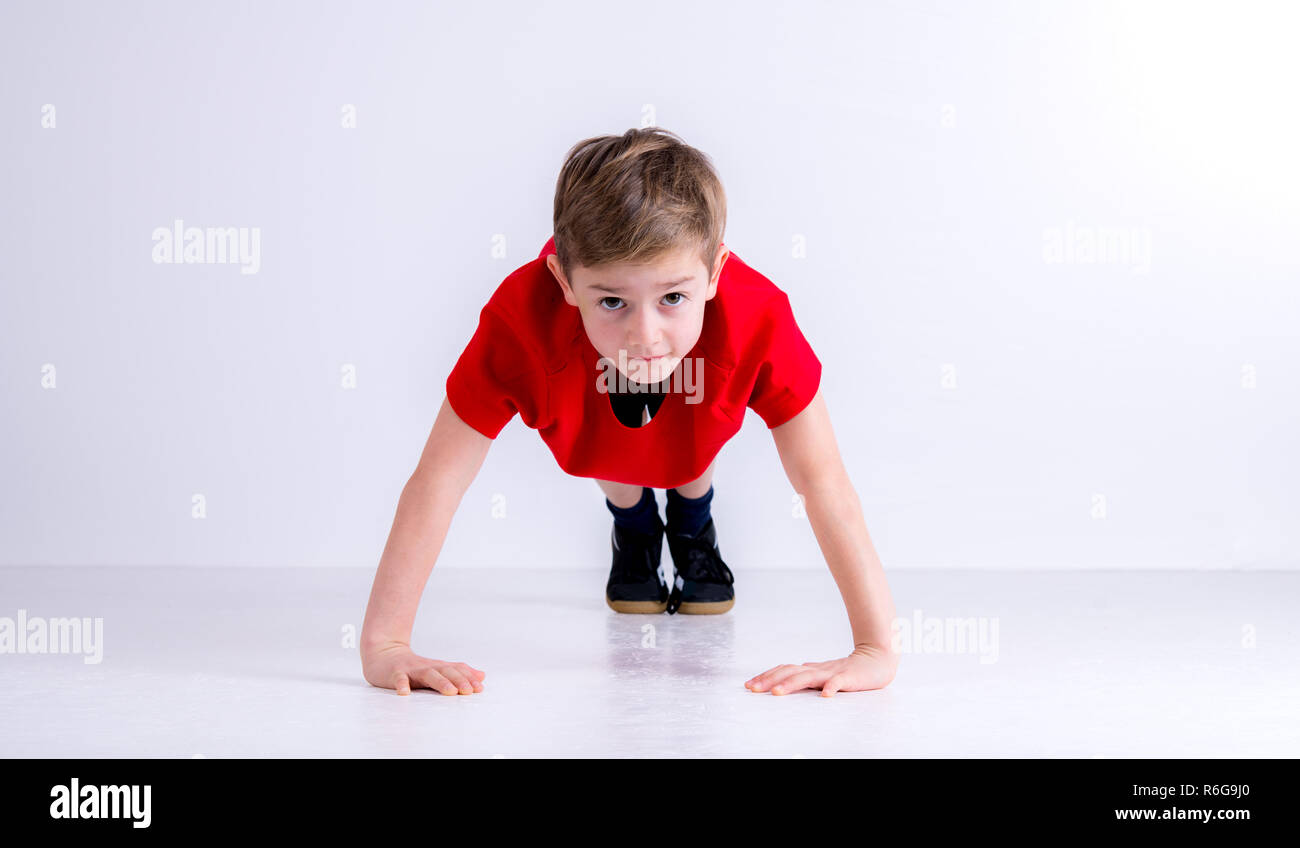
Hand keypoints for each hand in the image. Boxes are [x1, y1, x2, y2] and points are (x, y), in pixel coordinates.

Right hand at [362, 639, 485, 695]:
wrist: (383, 653)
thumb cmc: (414, 667)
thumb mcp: (438, 669)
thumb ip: (459, 672)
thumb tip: (482, 676)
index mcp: (438, 667)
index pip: (456, 671)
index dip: (468, 678)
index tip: (480, 688)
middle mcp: (427, 667)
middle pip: (445, 671)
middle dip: (459, 680)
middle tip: (469, 691)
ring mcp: (411, 670)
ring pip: (428, 675)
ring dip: (440, 683)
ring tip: (451, 692)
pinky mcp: (394, 673)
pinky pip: (399, 679)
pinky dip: (402, 685)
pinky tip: (405, 693)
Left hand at [745, 645, 897, 696]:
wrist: (877, 659)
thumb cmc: (848, 670)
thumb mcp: (823, 673)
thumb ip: (807, 674)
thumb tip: (789, 672)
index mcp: (810, 669)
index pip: (783, 670)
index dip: (766, 677)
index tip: (749, 685)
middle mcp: (817, 669)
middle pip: (789, 672)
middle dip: (769, 680)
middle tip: (753, 689)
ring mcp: (832, 673)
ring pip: (808, 678)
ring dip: (791, 684)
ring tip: (777, 693)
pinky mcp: (849, 678)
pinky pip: (840, 683)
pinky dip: (832, 687)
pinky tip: (825, 695)